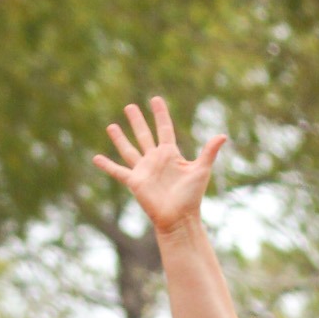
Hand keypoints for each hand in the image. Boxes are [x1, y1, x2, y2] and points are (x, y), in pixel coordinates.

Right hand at [92, 96, 226, 234]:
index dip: (160, 114)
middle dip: (137, 121)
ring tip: (111, 126)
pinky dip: (106, 165)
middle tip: (130, 106)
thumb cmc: (192, 197)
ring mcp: (144, 170)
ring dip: (120, 138)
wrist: (180, 218)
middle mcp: (155, 159)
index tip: (156, 99)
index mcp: (170, 154)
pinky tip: (95, 158)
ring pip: (129, 149)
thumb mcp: (201, 171)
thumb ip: (209, 152)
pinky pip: (117, 171)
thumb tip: (223, 136)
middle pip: (144, 135)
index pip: (164, 128)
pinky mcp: (135, 182)